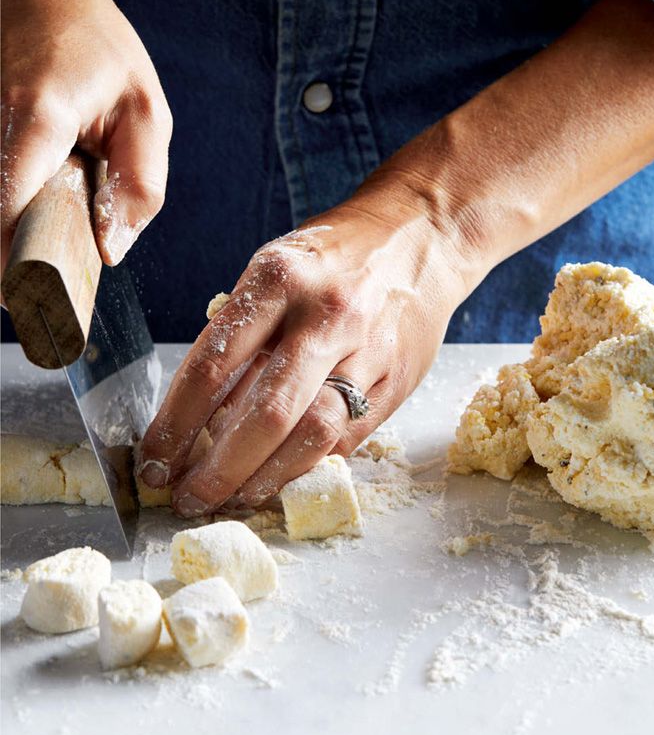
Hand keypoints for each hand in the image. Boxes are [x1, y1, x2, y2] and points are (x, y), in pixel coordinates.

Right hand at [1, 0, 171, 270]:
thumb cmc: (102, 49)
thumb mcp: (146, 112)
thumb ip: (138, 186)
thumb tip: (112, 249)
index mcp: (38, 119)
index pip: (7, 209)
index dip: (15, 265)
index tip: (34, 300)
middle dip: (15, 263)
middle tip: (49, 291)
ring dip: (12, 238)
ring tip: (47, 259)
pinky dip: (11, 213)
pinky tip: (37, 219)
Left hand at [140, 174, 465, 515]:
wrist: (420, 235)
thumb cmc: (334, 255)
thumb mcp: (276, 269)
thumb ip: (243, 332)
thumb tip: (203, 414)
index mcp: (279, 279)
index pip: (212, 364)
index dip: (176, 422)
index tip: (153, 459)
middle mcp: (325, 315)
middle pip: (265, 412)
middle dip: (218, 468)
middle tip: (186, 498)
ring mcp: (368, 350)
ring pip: (312, 434)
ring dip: (265, 478)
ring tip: (232, 498)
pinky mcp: (395, 380)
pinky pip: (347, 438)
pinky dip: (307, 465)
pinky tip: (279, 478)